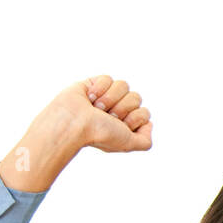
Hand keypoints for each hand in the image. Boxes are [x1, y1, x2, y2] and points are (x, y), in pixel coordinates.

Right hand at [0, 76, 151, 193]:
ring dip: (110, 98)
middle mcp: (116, 109)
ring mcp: (105, 97)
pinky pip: (108, 78)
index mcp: (124, 123)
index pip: (144, 112)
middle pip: (136, 97)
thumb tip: (149, 124)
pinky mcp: (93, 84)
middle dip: (122, 108)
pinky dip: (99, 88)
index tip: (119, 125)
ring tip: (96, 107)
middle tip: (106, 116)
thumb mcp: (128, 144)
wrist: (74, 124)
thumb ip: (145, 141)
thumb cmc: (99, 134)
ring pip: (124, 86)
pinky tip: (89, 98)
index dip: (134, 118)